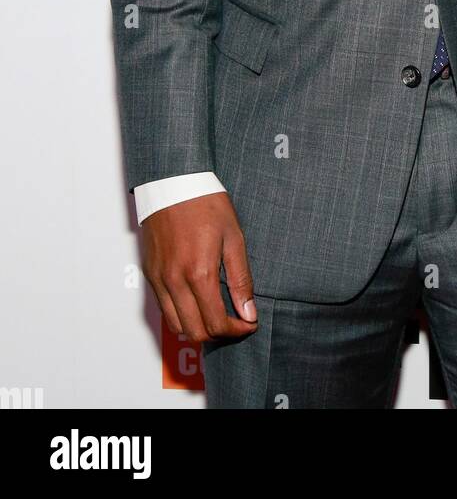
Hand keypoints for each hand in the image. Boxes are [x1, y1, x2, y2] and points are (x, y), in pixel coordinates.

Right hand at [141, 192, 257, 343]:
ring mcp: (159, 279)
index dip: (236, 330)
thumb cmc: (206, 204)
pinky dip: (181, 314)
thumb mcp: (234, 237)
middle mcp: (174, 281)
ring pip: (176, 326)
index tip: (248, 323)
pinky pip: (163, 308)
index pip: (216, 323)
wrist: (173, 182)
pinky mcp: (150, 274)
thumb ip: (240, 279)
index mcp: (198, 273)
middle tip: (234, 321)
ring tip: (216, 312)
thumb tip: (248, 312)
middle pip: (195, 332)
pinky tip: (196, 299)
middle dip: (218, 333)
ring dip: (198, 327)